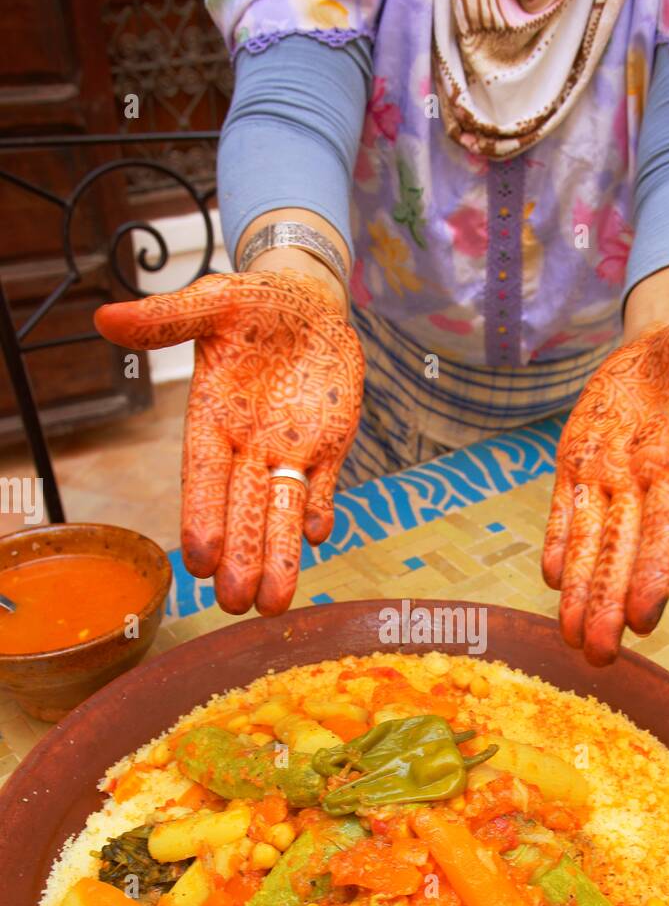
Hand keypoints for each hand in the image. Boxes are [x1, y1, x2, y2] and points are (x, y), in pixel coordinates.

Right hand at [94, 270, 363, 615]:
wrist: (308, 304)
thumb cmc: (253, 305)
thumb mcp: (212, 302)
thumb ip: (166, 319)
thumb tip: (105, 319)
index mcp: (212, 418)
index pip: (204, 475)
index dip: (202, 515)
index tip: (199, 558)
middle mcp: (247, 445)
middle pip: (243, 509)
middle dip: (241, 557)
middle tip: (234, 603)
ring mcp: (288, 451)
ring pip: (282, 511)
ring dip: (280, 556)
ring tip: (273, 603)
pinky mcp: (326, 447)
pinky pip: (321, 486)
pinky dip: (319, 509)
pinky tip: (317, 535)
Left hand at [542, 317, 668, 664]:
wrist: (658, 348)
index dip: (656, 571)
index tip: (644, 617)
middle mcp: (643, 482)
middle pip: (624, 552)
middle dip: (609, 603)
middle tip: (600, 655)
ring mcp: (608, 478)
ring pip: (591, 543)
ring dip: (581, 592)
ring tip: (573, 640)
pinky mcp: (578, 465)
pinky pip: (565, 511)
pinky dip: (557, 543)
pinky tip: (550, 580)